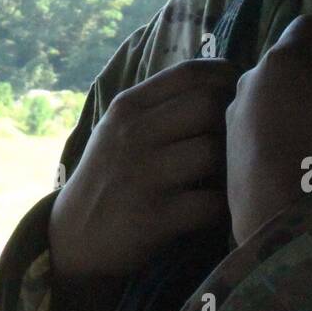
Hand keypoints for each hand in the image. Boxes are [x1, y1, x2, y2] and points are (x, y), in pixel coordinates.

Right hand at [48, 58, 239, 281]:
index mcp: (127, 107)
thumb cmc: (108, 176)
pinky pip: (211, 203)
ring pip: (214, 152)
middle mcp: (134, 134)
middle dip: (230, 122)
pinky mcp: (155, 217)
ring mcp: (144, 175)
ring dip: (229, 166)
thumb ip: (158, 104)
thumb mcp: (117, 129)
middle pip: (209, 105)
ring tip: (225, 176)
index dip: (225, 77)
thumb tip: (219, 83)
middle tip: (235, 141)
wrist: (74, 237)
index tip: (237, 93)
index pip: (189, 73)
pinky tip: (214, 208)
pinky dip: (221, 207)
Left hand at [225, 15, 311, 245]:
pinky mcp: (229, 160)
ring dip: (296, 111)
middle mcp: (247, 84)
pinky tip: (303, 164)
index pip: (308, 26)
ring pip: (271, 104)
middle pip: (287, 68)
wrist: (289, 221)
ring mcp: (233, 123)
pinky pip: (261, 139)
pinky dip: (282, 142)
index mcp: (281, 61)